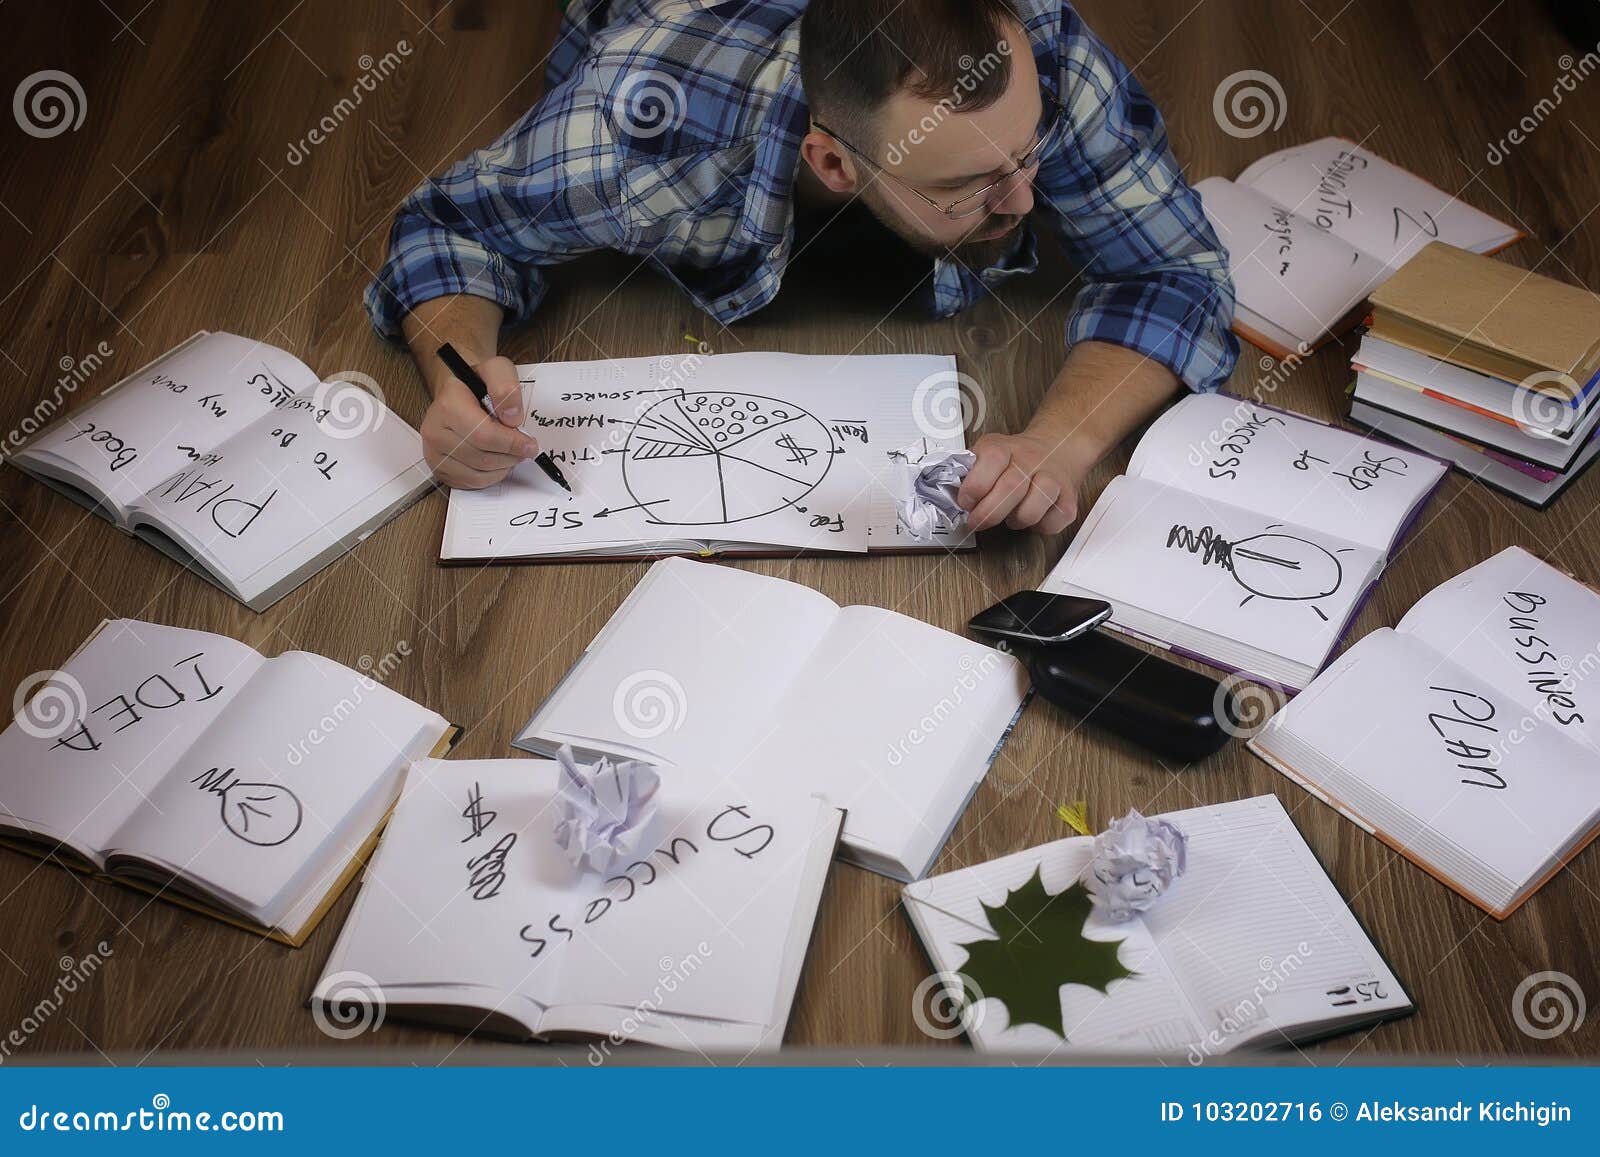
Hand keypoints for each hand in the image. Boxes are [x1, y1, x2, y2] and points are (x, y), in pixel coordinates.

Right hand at [419, 355, 540, 488]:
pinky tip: (497, 460)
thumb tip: (512, 418)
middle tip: (524, 448)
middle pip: (483, 458)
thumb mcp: (497, 370)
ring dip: (504, 466)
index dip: (512, 443)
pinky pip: (473, 483)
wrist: (457, 394)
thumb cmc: (478, 384)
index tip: (530, 444)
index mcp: (447, 405)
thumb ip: (506, 387)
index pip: (483, 435)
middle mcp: (435, 431)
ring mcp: (434, 453)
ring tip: (510, 452)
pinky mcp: (439, 469)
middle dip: (511, 456)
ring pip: (479, 474)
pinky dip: (492, 476)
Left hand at [956, 429, 1087, 533]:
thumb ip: (969, 470)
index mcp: (1004, 447)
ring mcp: (1053, 480)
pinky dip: (1038, 527)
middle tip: (977, 522)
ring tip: (1010, 516)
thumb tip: (946, 493)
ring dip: (1015, 520)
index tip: (965, 502)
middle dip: (987, 514)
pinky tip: (1033, 516)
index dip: (973, 488)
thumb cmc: (1015, 458)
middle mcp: (1031, 460)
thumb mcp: (988, 451)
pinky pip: (1052, 523)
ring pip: (1031, 510)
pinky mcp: (1068, 499)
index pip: (989, 461)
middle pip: (1010, 489)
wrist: (1058, 447)